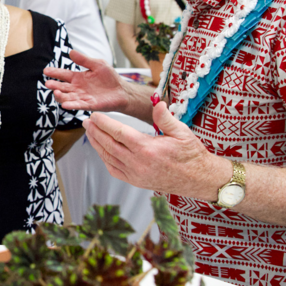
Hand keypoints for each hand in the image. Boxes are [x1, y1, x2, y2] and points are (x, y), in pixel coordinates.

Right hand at [44, 50, 130, 111]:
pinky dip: (72, 105)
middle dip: (55, 85)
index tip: (46, 71)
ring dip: (61, 96)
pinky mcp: (89, 105)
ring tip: (56, 92)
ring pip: (68, 97)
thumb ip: (84, 60)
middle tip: (48, 83)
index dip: (55, 73)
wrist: (122, 91)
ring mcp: (83, 97)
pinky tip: (65, 105)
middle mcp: (78, 88)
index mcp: (78, 77)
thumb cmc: (110, 78)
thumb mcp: (97, 64)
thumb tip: (71, 51)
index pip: (63, 75)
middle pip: (63, 87)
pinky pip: (79, 105)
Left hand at [84, 101, 229, 199]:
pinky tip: (101, 150)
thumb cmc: (191, 154)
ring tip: (90, 133)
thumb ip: (166, 118)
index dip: (104, 123)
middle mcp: (138, 164)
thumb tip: (157, 103)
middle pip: (109, 145)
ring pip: (109, 158)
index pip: (119, 133)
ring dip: (97, 145)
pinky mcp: (136, 182)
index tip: (94, 115)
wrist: (198, 179)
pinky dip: (105, 159)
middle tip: (86, 122)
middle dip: (95, 132)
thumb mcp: (182, 132)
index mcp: (148, 149)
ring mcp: (136, 175)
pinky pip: (114, 170)